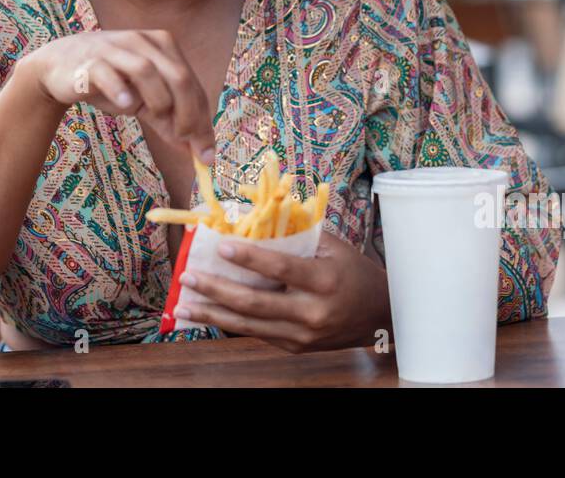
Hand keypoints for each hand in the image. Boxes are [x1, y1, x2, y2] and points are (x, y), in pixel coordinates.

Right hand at [20, 29, 216, 161]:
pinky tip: (126, 104)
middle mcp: (142, 42)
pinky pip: (108, 73)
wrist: (60, 67)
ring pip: (146, 70)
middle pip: (178, 76)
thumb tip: (199, 154)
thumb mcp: (144, 102)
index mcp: (163, 46)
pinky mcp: (90, 61)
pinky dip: (120, 90)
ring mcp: (115, 49)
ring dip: (158, 100)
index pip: (192, 84)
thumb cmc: (110, 82)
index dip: (203, 119)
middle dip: (188, 113)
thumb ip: (170, 121)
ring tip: (155, 117)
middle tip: (184, 140)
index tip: (206, 154)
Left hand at [174, 230, 391, 351]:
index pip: (280, 268)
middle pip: (255, 302)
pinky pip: (257, 333)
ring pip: (249, 324)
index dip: (249, 257)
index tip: (220, 245)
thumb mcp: (333, 246)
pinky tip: (207, 313)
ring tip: (183, 304)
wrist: (381, 315)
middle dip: (216, 289)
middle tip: (187, 277)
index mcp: (324, 280)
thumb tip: (254, 217)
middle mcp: (312, 312)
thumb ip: (297, 234)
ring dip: (213, 313)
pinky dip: (230, 323)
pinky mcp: (295, 347)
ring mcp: (302, 334)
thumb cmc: (354, 271)